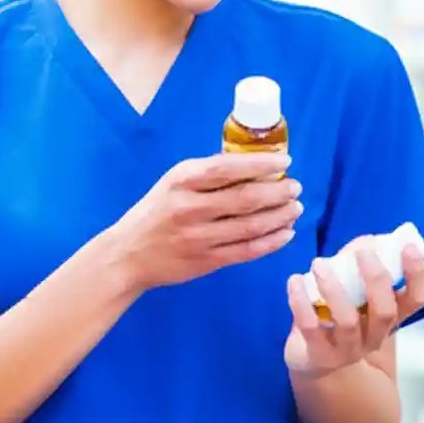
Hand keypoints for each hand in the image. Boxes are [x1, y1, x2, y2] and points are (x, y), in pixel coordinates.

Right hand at [110, 152, 301, 291]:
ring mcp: (199, 237)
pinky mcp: (206, 261)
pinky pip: (247, 251)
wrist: (128, 255)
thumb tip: (255, 164)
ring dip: (280, 217)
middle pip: (245, 199)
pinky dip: (271, 242)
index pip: (227, 167)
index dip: (261, 164)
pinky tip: (286, 233)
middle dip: (278, 192)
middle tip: (295, 187)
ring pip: (251, 227)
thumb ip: (208, 174)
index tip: (285, 161)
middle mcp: (189, 208)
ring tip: (295, 208)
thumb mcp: (174, 182)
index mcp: (181, 181)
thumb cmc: (156, 211)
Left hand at [284, 237, 423, 378]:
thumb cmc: (338, 314)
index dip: (417, 274)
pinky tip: (294, 281)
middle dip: (376, 279)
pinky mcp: (319, 355)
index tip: (408, 247)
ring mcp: (348, 350)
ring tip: (319, 263)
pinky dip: (301, 303)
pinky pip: (311, 329)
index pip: (417, 299)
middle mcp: (375, 336)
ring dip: (334, 289)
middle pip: (385, 312)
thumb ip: (359, 263)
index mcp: (391, 316)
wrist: (313, 360)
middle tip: (362, 253)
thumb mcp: (354, 290)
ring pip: (348, 322)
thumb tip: (369, 240)